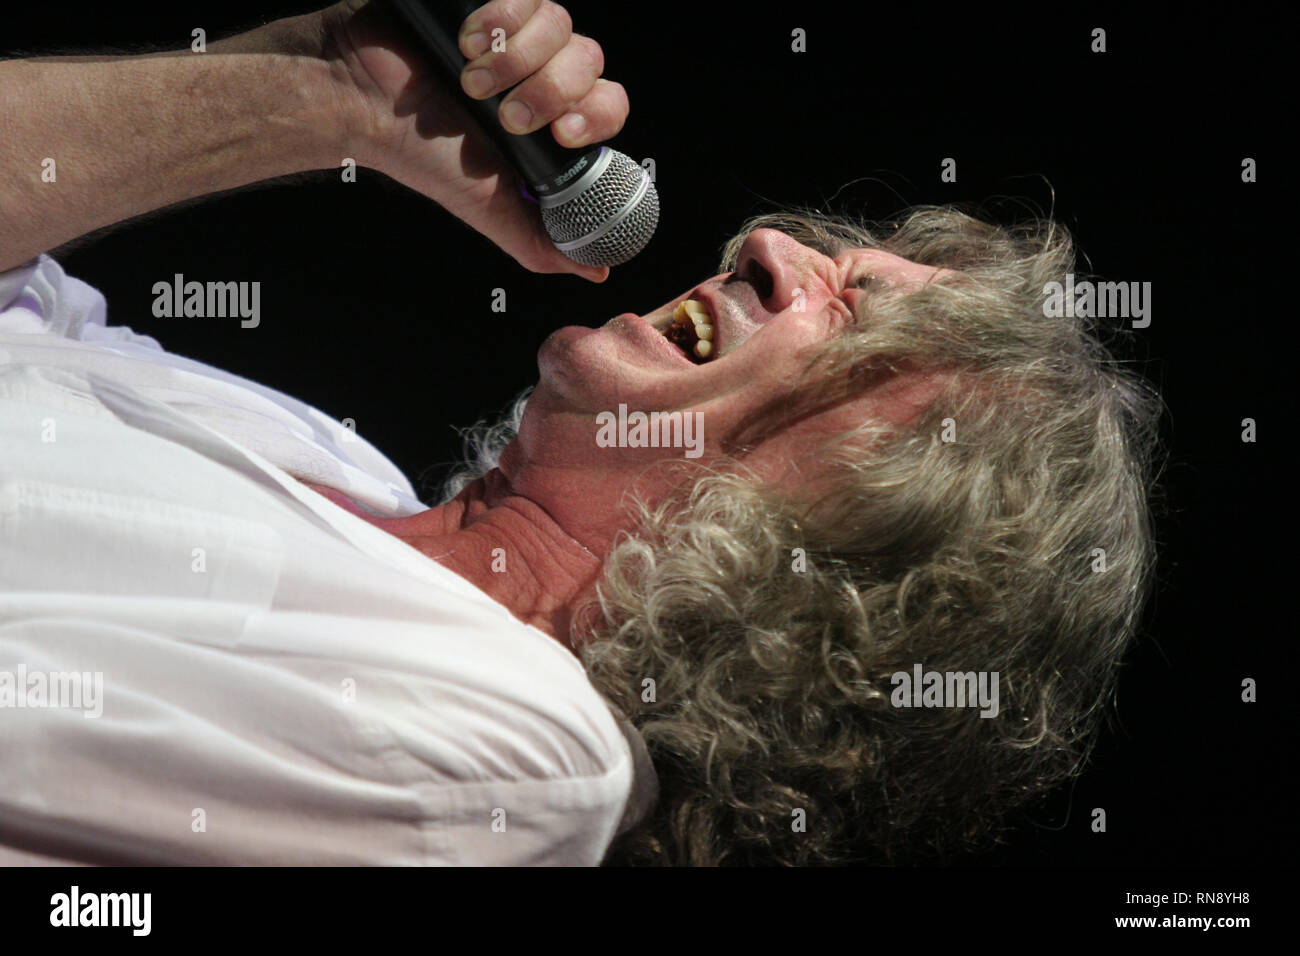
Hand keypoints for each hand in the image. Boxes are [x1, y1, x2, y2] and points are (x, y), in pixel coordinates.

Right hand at [323, 0, 629, 281]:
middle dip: (550, 91)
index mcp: (554, 121)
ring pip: (563, 24)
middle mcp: (544, 72)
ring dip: (518, 59)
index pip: (611, 105)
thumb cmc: (422, 154)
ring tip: (471, 82)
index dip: (596, 116)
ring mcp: (521, 33)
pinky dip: (501, 20)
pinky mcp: (497, 5)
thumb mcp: (488, 209)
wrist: (363, 100)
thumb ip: (541, 244)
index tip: (561, 135)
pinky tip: (467, 42)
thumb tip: (598, 271)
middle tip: (505, 116)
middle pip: (591, 61)